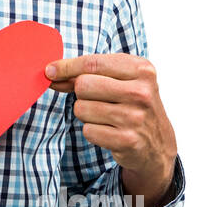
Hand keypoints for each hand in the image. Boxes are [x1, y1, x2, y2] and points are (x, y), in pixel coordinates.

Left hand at [45, 53, 176, 180]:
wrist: (157, 142)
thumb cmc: (132, 104)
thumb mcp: (121, 80)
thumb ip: (87, 73)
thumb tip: (51, 73)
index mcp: (142, 69)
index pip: (92, 63)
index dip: (66, 67)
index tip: (50, 71)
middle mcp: (141, 92)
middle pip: (83, 85)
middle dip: (81, 94)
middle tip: (97, 100)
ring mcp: (135, 117)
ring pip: (82, 108)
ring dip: (86, 114)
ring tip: (106, 116)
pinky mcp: (128, 140)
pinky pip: (88, 131)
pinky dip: (92, 131)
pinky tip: (109, 131)